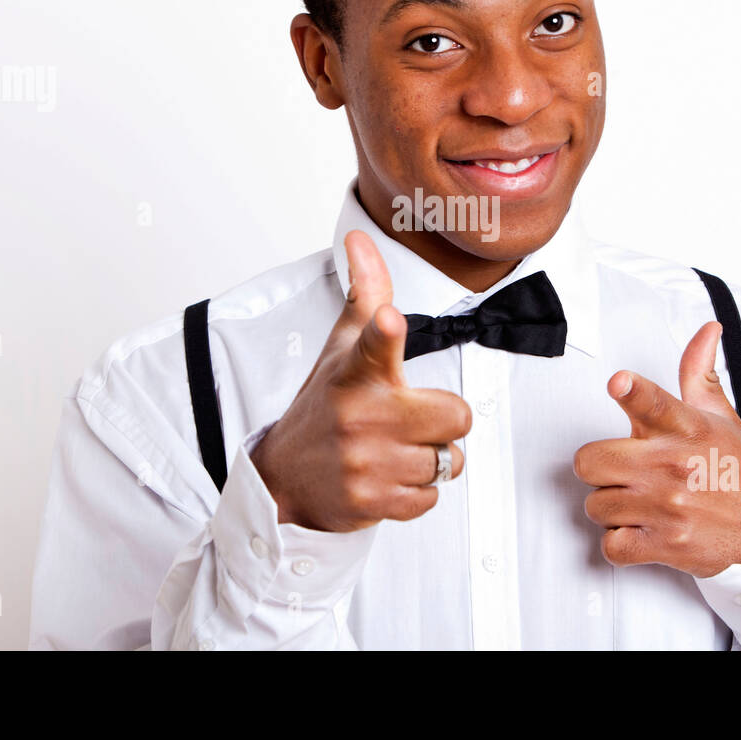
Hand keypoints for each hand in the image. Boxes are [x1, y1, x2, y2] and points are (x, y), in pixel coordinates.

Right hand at [249, 230, 472, 531]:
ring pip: (448, 461)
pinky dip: (417, 492)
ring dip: (431, 459)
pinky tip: (389, 478)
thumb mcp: (341, 347)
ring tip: (396, 451)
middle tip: (411, 419)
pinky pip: (431, 498)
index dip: (385, 333)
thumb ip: (366, 293)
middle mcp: (361, 415)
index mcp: (355, 372)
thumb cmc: (324, 405)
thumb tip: (360, 237)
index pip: (374, 344)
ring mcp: (366, 462)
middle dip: (443, 422)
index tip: (388, 322)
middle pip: (456, 417)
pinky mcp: (371, 502)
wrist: (284, 480)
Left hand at [573, 322, 740, 576]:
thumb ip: (699, 372)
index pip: (654, 403)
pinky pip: (611, 544)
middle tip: (623, 470)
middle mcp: (673, 466)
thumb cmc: (737, 471)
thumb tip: (707, 330)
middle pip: (590, 461)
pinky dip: (621, 543)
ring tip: (642, 503)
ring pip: (596, 505)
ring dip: (613, 508)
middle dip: (599, 467)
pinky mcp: (665, 544)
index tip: (619, 382)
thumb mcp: (722, 417)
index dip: (632, 391)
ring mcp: (668, 507)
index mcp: (686, 429)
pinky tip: (643, 530)